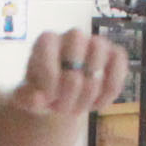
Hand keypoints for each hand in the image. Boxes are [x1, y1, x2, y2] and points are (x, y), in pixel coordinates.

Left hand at [9, 29, 129, 119]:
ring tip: (78, 109)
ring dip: (89, 90)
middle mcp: (72, 36)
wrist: (62, 99)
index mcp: (47, 41)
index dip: (50, 75)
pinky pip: (120, 62)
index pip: (49, 45)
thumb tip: (38, 98)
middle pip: (76, 43)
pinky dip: (111, 87)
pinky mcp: (114, 55)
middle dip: (70, 84)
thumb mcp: (26, 99)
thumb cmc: (42, 93)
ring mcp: (95, 43)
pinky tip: (97, 106)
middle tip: (62, 107)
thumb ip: (25, 99)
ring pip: (99, 50)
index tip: (47, 97)